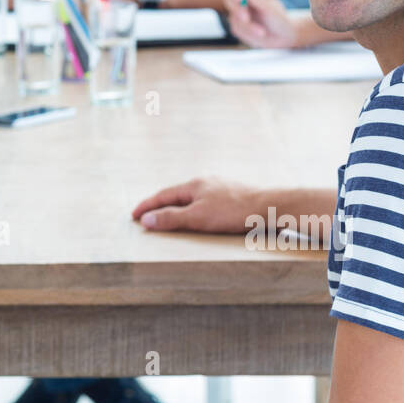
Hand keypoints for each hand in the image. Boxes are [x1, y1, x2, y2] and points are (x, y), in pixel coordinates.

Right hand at [132, 176, 264, 232]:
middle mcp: (205, 182)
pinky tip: (200, 214)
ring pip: (192, 197)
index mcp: (194, 185)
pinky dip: (194, 208)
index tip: (133, 215)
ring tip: (169, 215)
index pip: (163, 195)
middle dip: (160, 204)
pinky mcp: (233, 195)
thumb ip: (171, 218)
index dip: (147, 206)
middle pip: (176, 194)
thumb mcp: (198, 218)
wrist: (269, 207)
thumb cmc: (234, 212)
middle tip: (146, 215)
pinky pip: (206, 201)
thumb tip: (146, 220)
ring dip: (177, 206)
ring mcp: (220, 187)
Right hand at [221, 0, 298, 47]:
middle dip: (237, 10)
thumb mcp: (270, 8)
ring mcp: (238, 13)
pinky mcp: (237, 26)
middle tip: (246, 19)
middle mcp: (242, 0)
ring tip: (262, 32)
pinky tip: (259, 34)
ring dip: (248, 26)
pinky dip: (248, 33)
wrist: (282, 37)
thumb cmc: (279, 19)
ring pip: (233, 17)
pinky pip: (236, 29)